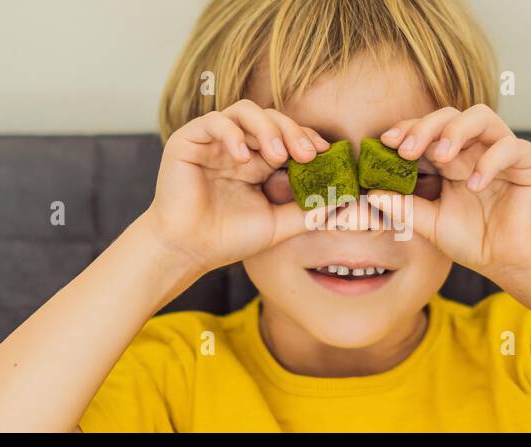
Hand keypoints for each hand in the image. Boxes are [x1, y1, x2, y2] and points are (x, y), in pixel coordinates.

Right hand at [140, 99, 331, 273]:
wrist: (188, 250)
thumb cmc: (227, 238)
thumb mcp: (277, 224)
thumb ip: (308, 211)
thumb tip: (343, 199)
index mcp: (257, 161)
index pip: (286, 135)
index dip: (306, 137)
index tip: (325, 152)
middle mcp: (237, 146)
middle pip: (271, 118)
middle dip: (293, 131)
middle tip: (307, 153)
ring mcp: (213, 141)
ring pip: (245, 112)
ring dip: (267, 128)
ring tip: (278, 154)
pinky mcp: (189, 140)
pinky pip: (215, 121)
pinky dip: (232, 134)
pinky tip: (244, 158)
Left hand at [370, 105, 530, 287]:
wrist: (511, 263)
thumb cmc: (475, 241)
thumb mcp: (431, 223)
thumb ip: (404, 207)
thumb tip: (370, 193)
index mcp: (453, 158)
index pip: (428, 131)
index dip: (407, 130)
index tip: (386, 142)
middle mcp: (477, 148)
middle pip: (450, 116)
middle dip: (425, 127)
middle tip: (407, 150)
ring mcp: (504, 151)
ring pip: (480, 117)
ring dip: (455, 131)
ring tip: (441, 156)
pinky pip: (509, 146)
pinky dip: (489, 162)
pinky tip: (474, 184)